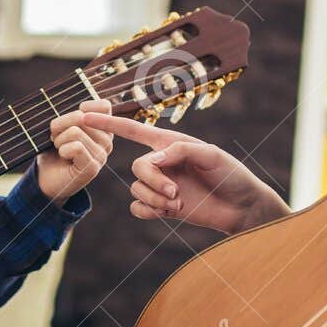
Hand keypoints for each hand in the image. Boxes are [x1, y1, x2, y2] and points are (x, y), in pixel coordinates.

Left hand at [36, 99, 113, 201]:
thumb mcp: (61, 127)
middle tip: (57, 138)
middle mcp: (106, 141)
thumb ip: (72, 115)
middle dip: (60, 125)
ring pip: (75, 131)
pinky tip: (63, 156)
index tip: (70, 121)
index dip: (83, 108)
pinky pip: (76, 147)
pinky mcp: (92, 168)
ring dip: (59, 139)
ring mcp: (101, 155)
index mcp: (102, 128)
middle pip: (82, 116)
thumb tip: (79, 112)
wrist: (44, 178)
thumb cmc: (53, 150)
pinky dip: (62, 150)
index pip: (104, 106)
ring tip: (60, 149)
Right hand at [82, 112, 288, 233]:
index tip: (85, 115)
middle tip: (175, 191)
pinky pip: (138, 208)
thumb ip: (181, 150)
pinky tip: (167, 211)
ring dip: (155, 198)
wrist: (241, 206)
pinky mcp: (162, 207)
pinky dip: (149, 211)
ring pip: (136, 190)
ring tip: (178, 202)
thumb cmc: (231, 174)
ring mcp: (160, 185)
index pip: (132, 130)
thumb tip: (153, 158)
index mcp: (169, 143)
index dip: (108, 122)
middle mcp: (161, 163)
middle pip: (136, 167)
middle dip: (152, 181)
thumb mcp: (211, 155)